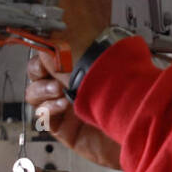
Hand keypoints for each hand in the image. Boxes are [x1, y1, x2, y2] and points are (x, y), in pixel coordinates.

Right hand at [25, 52, 121, 169]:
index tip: (45, 52)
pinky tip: (61, 105)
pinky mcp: (65, 129)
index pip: (48, 57)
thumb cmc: (126, 91)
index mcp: (78, 67)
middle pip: (37, 75)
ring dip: (42, 90)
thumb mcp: (98, 64)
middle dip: (39, 71)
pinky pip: (44, 119)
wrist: (137, 124)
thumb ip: (73, 52)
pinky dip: (48, 110)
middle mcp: (70, 86)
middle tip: (50, 71)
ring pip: (35, 97)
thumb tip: (51, 42)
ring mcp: (66, 107)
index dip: (42, 55)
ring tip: (58, 90)